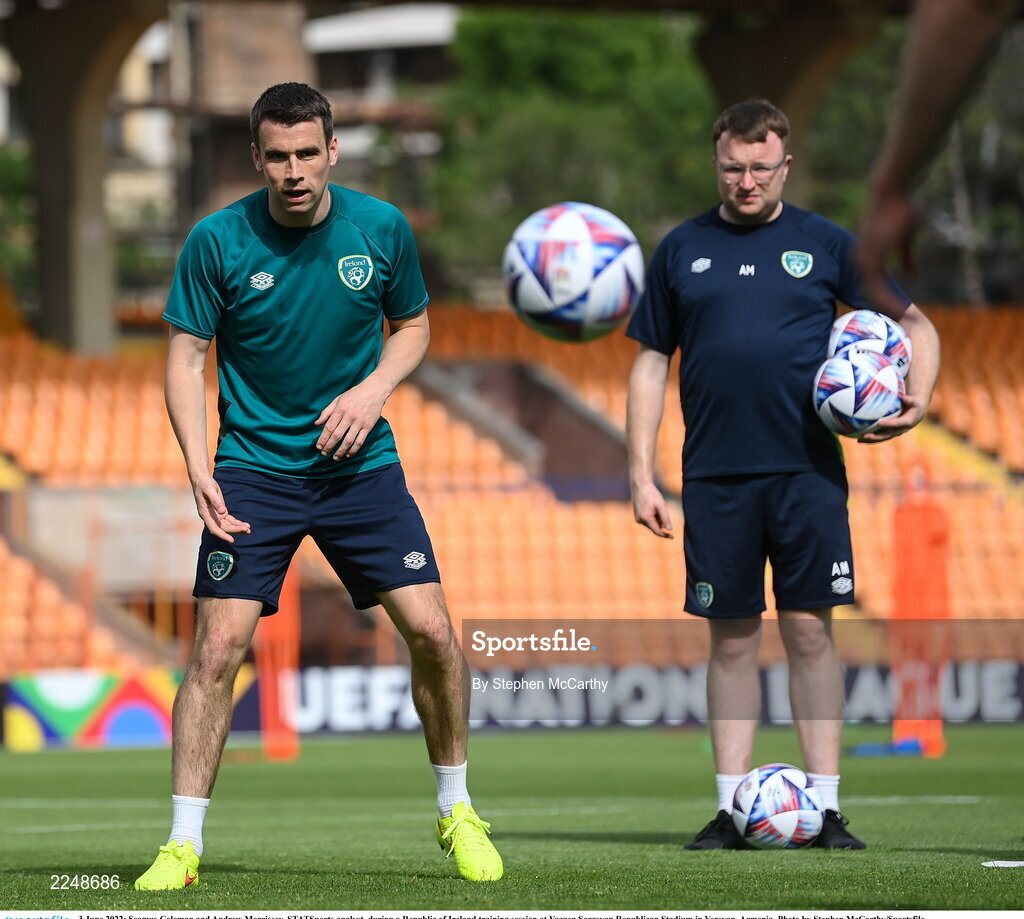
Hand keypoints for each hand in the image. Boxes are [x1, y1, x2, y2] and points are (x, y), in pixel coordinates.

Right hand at [193, 474, 250, 541]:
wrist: (202, 479)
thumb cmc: (204, 484)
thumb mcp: (209, 490)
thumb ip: (216, 501)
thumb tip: (222, 512)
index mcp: (205, 514)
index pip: (214, 528)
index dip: (223, 535)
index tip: (232, 540)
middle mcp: (210, 517)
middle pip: (223, 528)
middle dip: (235, 530)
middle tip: (247, 530)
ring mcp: (215, 515)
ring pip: (227, 525)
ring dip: (237, 528)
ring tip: (248, 529)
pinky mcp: (220, 512)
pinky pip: (229, 520)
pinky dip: (237, 523)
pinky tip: (245, 525)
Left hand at [314, 380, 387, 459]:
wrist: (374, 390)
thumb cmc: (354, 394)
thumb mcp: (338, 400)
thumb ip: (327, 412)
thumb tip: (316, 424)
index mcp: (340, 409)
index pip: (329, 427)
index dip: (323, 438)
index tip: (318, 446)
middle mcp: (349, 416)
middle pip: (337, 435)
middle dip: (329, 446)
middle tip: (324, 454)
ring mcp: (360, 422)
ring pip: (348, 440)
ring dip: (341, 451)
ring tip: (335, 458)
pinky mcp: (368, 426)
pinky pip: (360, 440)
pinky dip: (354, 449)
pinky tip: (349, 454)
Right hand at [632, 481, 673, 537]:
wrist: (640, 485)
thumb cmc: (651, 494)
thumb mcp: (661, 505)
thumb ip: (665, 518)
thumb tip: (669, 529)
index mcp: (646, 518)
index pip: (657, 531)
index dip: (665, 535)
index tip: (673, 537)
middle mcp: (640, 520)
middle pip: (654, 527)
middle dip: (660, 521)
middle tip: (661, 508)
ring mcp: (637, 518)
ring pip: (651, 523)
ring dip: (656, 518)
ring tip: (655, 505)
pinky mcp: (637, 515)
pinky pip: (647, 520)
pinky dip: (653, 516)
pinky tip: (652, 506)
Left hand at [857, 188, 918, 315]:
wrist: (892, 193)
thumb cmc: (900, 210)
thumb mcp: (906, 237)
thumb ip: (905, 255)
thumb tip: (911, 273)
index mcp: (866, 258)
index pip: (872, 287)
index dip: (884, 302)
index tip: (896, 315)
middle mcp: (860, 262)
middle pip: (870, 295)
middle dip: (885, 311)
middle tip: (900, 327)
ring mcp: (863, 261)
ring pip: (872, 295)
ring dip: (889, 310)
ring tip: (904, 323)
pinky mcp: (870, 259)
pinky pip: (877, 287)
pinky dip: (889, 300)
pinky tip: (902, 311)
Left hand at [858, 392, 926, 442]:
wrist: (917, 414)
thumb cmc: (914, 405)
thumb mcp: (914, 401)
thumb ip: (909, 399)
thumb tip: (902, 396)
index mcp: (907, 422)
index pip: (897, 423)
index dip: (889, 424)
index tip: (880, 423)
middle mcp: (901, 430)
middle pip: (888, 435)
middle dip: (877, 436)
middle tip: (866, 435)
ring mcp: (895, 433)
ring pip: (883, 438)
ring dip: (872, 440)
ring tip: (859, 440)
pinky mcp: (891, 434)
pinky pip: (880, 437)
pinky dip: (871, 439)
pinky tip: (859, 439)